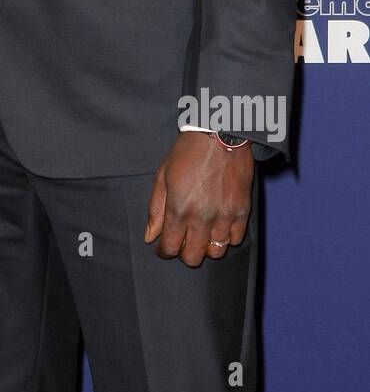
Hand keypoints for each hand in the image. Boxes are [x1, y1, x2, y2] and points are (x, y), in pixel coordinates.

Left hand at [144, 129, 253, 265]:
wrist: (218, 134)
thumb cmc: (187, 153)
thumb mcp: (162, 177)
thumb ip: (155, 210)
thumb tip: (150, 237)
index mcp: (179, 209)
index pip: (170, 247)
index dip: (165, 251)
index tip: (165, 248)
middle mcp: (202, 218)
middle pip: (193, 257)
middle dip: (185, 253)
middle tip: (184, 241)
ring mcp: (224, 216)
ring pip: (216, 252)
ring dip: (206, 246)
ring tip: (202, 233)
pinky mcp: (242, 211)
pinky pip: (236, 239)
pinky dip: (226, 237)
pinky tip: (219, 226)